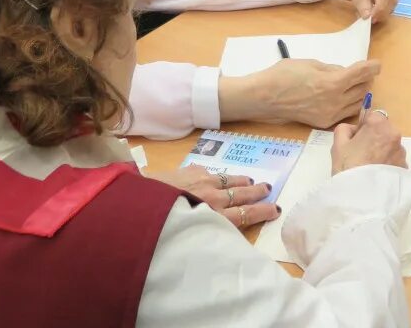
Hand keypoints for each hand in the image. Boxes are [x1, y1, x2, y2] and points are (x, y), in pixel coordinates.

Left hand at [148, 165, 279, 229]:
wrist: (134, 205)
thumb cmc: (158, 229)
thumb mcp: (186, 240)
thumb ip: (203, 236)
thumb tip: (216, 241)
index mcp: (213, 217)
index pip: (245, 214)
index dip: (262, 211)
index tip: (275, 209)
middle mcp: (211, 198)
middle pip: (239, 195)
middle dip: (256, 192)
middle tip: (268, 188)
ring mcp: (199, 181)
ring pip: (226, 180)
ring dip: (240, 180)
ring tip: (250, 180)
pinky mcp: (185, 171)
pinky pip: (205, 170)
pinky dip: (214, 173)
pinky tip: (213, 173)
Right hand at [219, 58, 379, 127]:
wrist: (265, 98)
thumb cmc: (285, 75)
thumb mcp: (312, 64)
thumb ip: (332, 70)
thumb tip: (345, 73)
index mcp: (333, 83)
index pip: (361, 74)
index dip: (372, 67)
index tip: (376, 64)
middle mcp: (335, 102)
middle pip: (363, 90)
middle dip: (366, 79)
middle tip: (362, 72)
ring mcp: (330, 115)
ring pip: (358, 104)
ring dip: (360, 93)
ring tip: (353, 84)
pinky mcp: (324, 123)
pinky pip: (346, 113)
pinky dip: (349, 104)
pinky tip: (342, 97)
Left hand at [306, 0, 396, 21]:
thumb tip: (368, 15)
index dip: (380, 7)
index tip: (370, 19)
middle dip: (383, 10)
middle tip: (369, 21)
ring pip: (389, 2)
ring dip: (380, 12)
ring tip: (365, 17)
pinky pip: (382, 4)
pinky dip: (376, 11)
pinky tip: (364, 13)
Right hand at [331, 112, 406, 173]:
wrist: (362, 198)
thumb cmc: (348, 167)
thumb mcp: (338, 144)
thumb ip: (345, 129)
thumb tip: (355, 129)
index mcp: (380, 125)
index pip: (372, 116)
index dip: (363, 126)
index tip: (356, 139)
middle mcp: (395, 135)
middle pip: (384, 131)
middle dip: (374, 138)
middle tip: (360, 154)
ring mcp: (402, 152)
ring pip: (390, 146)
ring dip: (382, 151)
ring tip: (369, 168)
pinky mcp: (405, 168)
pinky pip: (394, 161)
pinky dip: (387, 164)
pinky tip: (377, 175)